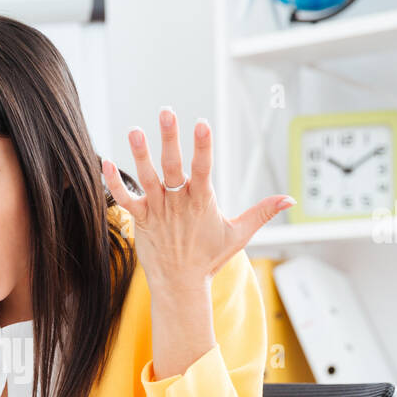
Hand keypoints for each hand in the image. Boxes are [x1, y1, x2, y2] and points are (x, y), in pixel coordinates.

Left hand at [102, 108, 294, 302]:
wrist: (180, 285)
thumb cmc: (209, 258)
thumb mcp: (239, 233)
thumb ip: (262, 212)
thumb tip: (290, 199)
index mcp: (202, 202)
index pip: (204, 169)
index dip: (202, 147)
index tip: (201, 124)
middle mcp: (178, 203)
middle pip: (173, 166)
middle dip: (170, 138)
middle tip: (167, 111)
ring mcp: (158, 211)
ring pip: (147, 179)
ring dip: (140, 154)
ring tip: (134, 130)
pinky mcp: (141, 220)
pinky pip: (125, 199)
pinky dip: (115, 183)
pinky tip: (105, 162)